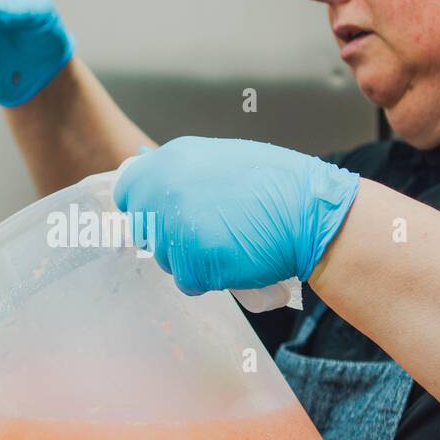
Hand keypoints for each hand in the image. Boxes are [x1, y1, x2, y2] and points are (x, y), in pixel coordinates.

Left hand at [113, 137, 359, 294]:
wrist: (311, 212)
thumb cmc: (277, 186)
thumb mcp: (223, 160)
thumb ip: (185, 173)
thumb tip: (158, 187)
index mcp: (173, 159)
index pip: (129, 190)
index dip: (143, 208)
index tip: (162, 216)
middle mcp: (167, 190)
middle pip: (144, 229)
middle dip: (168, 237)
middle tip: (207, 233)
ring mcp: (178, 226)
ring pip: (164, 258)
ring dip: (190, 258)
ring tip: (228, 241)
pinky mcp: (194, 260)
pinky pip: (186, 281)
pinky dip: (208, 278)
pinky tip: (233, 260)